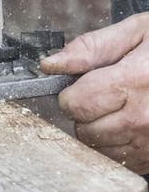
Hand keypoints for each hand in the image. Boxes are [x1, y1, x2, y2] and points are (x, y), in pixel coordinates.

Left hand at [40, 13, 148, 172]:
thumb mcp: (139, 32)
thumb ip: (92, 47)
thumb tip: (52, 64)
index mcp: (135, 81)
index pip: (75, 103)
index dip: (72, 92)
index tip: (84, 84)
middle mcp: (144, 117)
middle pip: (83, 129)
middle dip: (87, 111)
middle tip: (108, 93)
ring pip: (98, 147)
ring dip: (102, 129)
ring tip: (126, 106)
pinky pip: (120, 160)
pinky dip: (120, 144)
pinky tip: (136, 122)